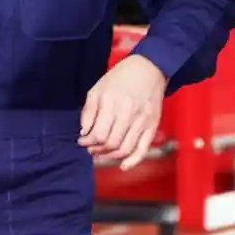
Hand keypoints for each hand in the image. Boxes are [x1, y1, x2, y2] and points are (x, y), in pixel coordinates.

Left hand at [79, 54, 167, 169]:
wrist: (150, 68)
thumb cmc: (121, 77)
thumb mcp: (98, 89)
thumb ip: (88, 111)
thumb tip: (84, 133)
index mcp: (112, 102)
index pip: (99, 134)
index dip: (88, 141)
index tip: (82, 141)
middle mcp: (129, 113)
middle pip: (111, 143)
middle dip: (97, 149)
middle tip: (91, 148)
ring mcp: (142, 121)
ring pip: (125, 148)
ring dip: (110, 156)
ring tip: (102, 153)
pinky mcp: (152, 125)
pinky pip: (143, 149)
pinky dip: (133, 161)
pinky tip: (123, 166)